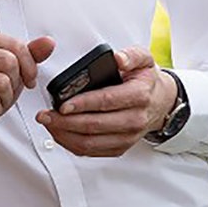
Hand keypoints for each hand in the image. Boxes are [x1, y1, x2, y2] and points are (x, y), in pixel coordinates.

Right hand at [0, 30, 54, 163]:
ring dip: (4, 99)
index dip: (29, 67)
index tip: (28, 78)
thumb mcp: (12, 71)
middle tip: (4, 92)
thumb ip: (30, 55)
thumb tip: (48, 42)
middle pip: (9, 62)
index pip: (15, 46)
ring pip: (1, 83)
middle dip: (14, 84)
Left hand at [35, 47, 176, 156]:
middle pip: (95, 125)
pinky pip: (92, 151)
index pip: (107, 101)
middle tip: (45, 115)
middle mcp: (134, 119)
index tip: (63, 104)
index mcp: (139, 95)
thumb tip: (118, 58)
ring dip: (65, 135)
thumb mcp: (144, 59)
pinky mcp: (120, 147)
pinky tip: (59, 133)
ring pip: (91, 142)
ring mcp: (127, 137)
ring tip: (48, 123)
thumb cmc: (146, 80)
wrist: (161, 103)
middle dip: (66, 121)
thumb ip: (131, 55)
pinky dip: (72, 144)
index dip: (83, 104)